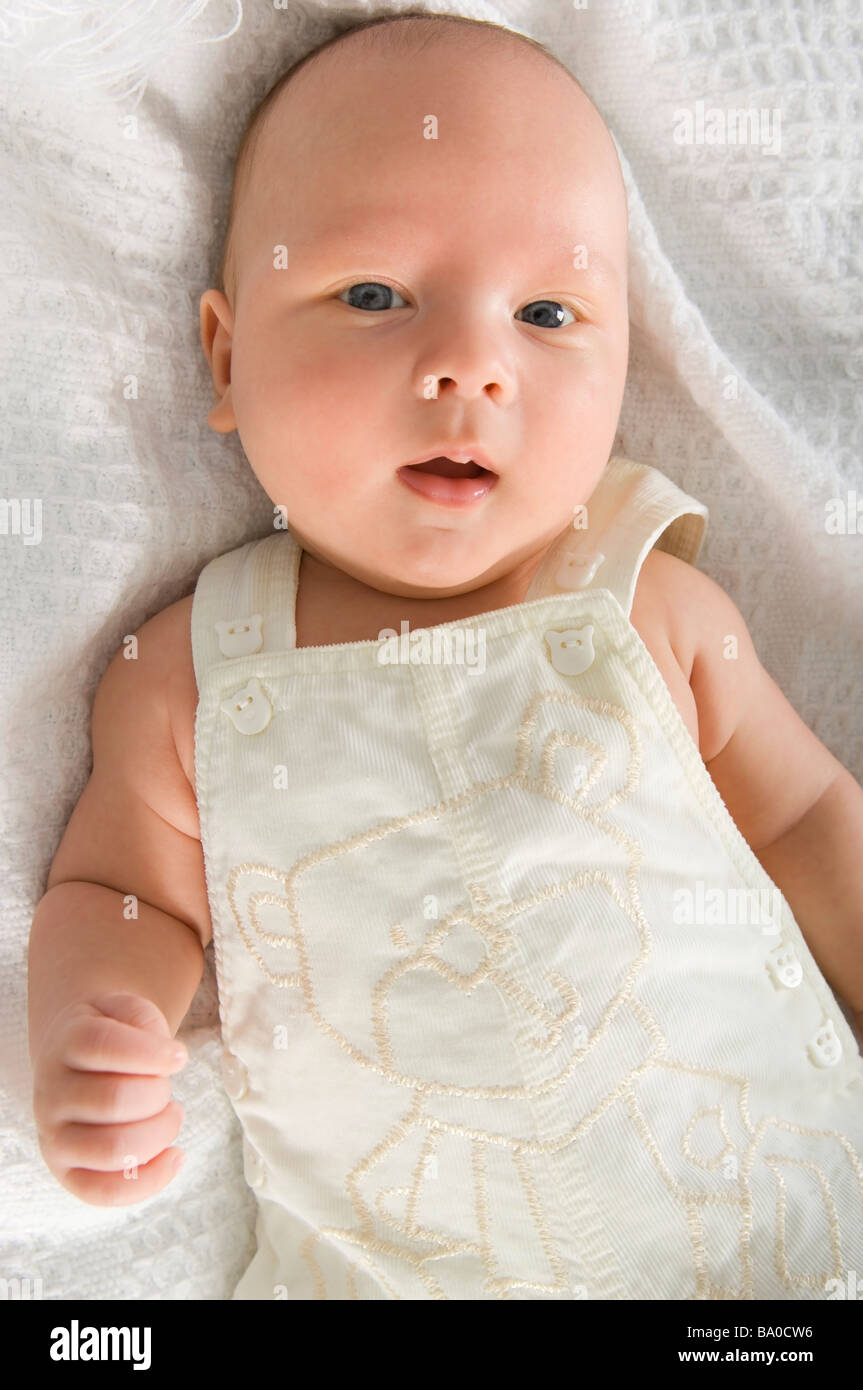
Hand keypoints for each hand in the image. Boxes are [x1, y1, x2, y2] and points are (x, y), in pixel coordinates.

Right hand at [32, 992, 187, 1205]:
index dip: (151, 1052)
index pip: (103, 1045)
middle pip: (113, 1100)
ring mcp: (55, 1137)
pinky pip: (104, 1192)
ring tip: (172, 1115)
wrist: (76, 1062)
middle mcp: (52, 1093)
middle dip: (158, 1093)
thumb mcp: (128, 1011)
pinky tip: (176, 1156)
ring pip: (113, 1149)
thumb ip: (147, 1022)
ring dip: (159, 1133)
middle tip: (166, 1088)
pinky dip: (149, 1180)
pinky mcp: (67, 1173)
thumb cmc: (115, 1037)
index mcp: (67, 1043)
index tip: (179, 1056)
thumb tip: (169, 1058)